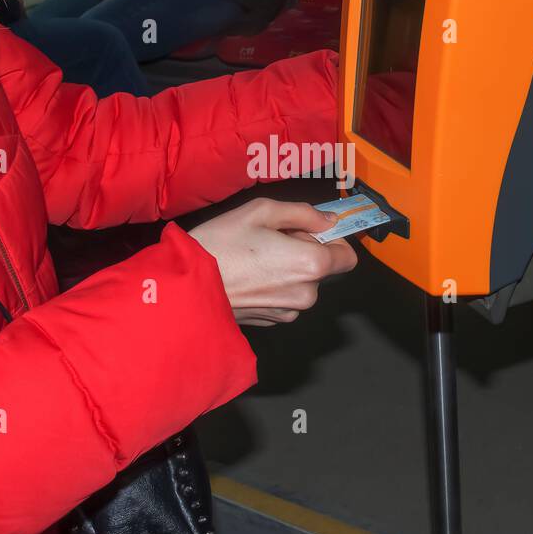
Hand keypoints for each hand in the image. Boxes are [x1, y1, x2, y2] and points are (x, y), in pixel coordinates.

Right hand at [188, 198, 357, 326]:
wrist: (185, 287)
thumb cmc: (220, 245)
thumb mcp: (261, 211)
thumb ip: (303, 213)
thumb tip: (328, 220)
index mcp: (310, 264)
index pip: (347, 257)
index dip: (333, 241)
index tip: (312, 231)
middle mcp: (306, 293)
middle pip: (321, 269)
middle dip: (303, 251)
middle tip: (270, 238)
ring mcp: (288, 311)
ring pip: (301, 284)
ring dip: (287, 269)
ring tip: (254, 256)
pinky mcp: (271, 321)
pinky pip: (284, 298)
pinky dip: (273, 285)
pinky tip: (248, 274)